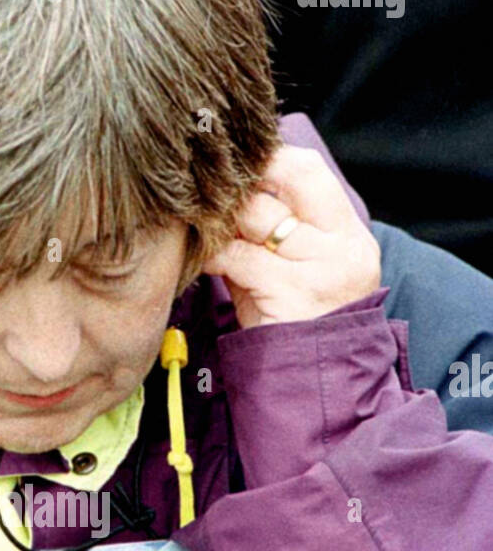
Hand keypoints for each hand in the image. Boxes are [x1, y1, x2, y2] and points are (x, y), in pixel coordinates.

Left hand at [201, 145, 380, 328]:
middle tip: (209, 198)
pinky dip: (214, 256)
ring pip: (258, 217)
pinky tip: (202, 261)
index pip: (308, 170)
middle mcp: (344, 247)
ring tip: (201, 228)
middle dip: (240, 189)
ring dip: (222, 221)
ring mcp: (323, 269)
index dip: (266, 161)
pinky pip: (240, 257)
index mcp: (350, 235)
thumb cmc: (292, 325)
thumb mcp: (293, 272)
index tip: (233, 169)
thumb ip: (272, 233)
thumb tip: (225, 190)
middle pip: (283, 185)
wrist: (314, 388)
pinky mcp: (294, 292)